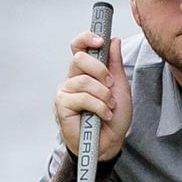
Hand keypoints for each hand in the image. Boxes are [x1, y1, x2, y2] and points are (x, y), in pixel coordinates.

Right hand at [56, 33, 130, 160]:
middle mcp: (72, 78)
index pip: (78, 46)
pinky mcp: (61, 106)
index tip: (100, 41)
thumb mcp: (120, 87)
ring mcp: (65, 92)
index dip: (86, 39)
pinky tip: (104, 116)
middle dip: (101, 70)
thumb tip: (113, 40)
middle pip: (80, 58)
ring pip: (84, 81)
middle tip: (110, 86)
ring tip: (109, 108)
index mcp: (85, 71)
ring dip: (103, 95)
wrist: (110, 142)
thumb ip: (115, 64)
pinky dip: (99, 107)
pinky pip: (82, 98)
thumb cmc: (113, 117)